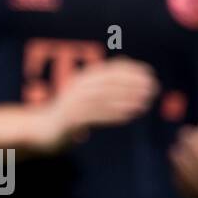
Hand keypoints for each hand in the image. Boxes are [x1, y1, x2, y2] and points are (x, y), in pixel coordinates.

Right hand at [34, 59, 158, 152]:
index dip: (130, 68)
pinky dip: (115, 113)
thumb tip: (130, 74)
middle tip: (153, 86)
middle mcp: (77, 88)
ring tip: (146, 100)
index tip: (149, 72)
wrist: (44, 129)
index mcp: (82, 79)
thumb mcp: (87, 95)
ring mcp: (73, 103)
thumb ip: (104, 86)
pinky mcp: (71, 119)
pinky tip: (131, 114)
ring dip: (127, 98)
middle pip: (109, 81)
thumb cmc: (71, 113)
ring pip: (104, 97)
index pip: (109, 68)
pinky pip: (96, 115)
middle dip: (133, 82)